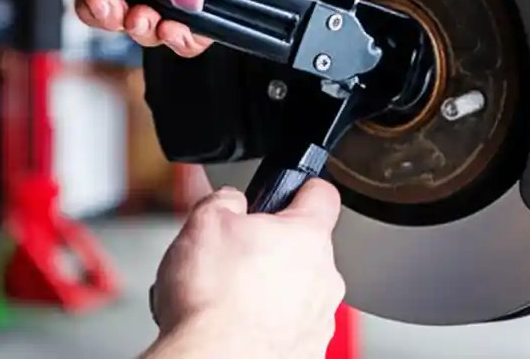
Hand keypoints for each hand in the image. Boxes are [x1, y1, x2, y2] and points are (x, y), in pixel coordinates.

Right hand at [145, 181, 345, 358]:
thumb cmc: (212, 301)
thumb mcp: (204, 223)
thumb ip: (226, 200)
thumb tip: (231, 200)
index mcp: (307, 236)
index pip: (322, 194)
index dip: (301, 188)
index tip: (290, 191)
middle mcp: (324, 277)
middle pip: (306, 247)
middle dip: (274, 248)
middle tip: (238, 256)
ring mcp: (319, 318)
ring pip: (300, 290)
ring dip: (274, 289)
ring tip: (234, 297)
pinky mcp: (309, 351)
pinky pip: (293, 328)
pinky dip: (271, 325)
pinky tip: (241, 325)